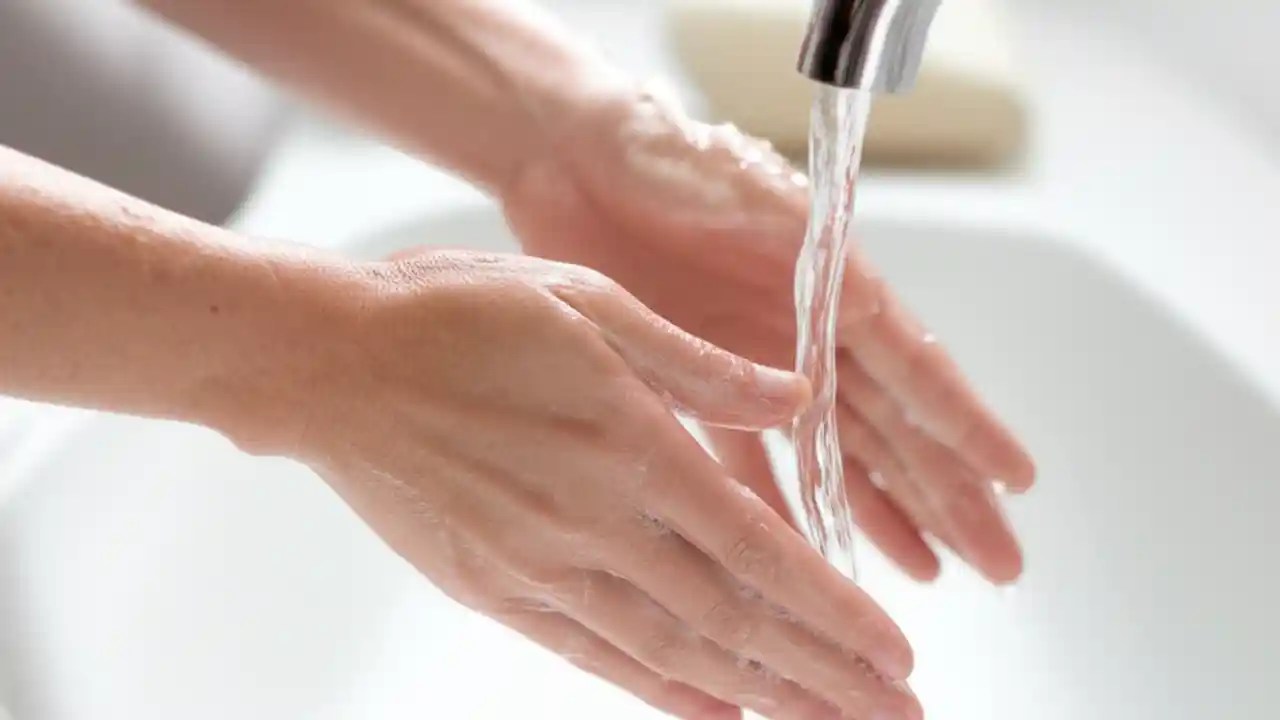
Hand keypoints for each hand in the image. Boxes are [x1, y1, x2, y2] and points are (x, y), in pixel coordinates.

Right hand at [276, 250, 920, 719]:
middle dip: (823, 675)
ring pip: (672, 653)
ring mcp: (540, 567)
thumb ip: (700, 364)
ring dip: (760, 695)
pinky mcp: (496, 589)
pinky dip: (663, 692)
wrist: (329, 363)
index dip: (833, 611)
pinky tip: (715, 714)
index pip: (759, 552)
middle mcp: (593, 523)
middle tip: (895, 715)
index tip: (894, 652)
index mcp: (630, 445)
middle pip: (731, 622)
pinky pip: (596, 656)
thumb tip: (798, 394)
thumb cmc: (454, 314)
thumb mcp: (589, 301)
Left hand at [503, 89, 1034, 583]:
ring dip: (879, 512)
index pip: (916, 369)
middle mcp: (807, 334)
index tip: (1017, 480)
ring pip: (833, 454)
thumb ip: (809, 264)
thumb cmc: (671, 163)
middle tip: (999, 561)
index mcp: (833, 287)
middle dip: (946, 495)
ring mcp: (757, 365)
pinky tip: (805, 554)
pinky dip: (776, 507)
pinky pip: (747, 460)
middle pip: (890, 428)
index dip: (967, 427)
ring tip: (928, 571)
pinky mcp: (699, 385)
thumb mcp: (754, 202)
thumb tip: (870, 321)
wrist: (579, 160)